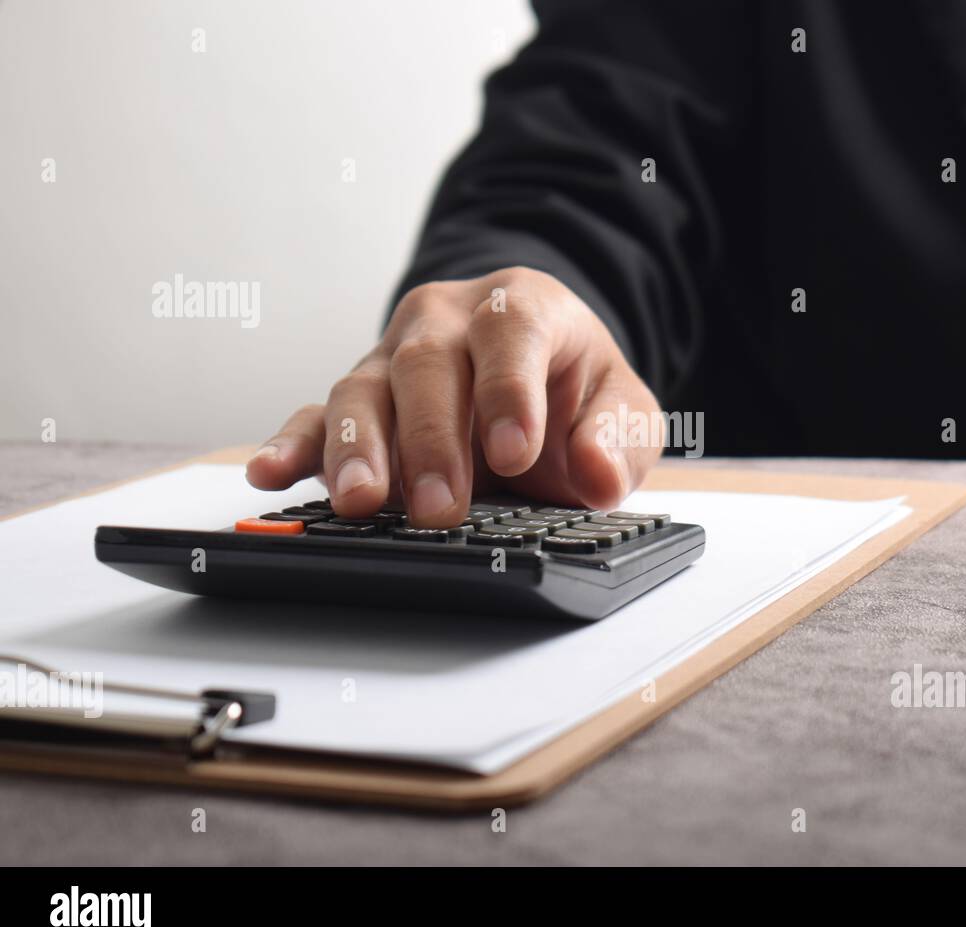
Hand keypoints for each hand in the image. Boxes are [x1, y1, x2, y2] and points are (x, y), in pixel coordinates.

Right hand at [245, 268, 661, 526]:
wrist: (537, 374)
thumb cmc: (576, 388)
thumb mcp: (622, 408)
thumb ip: (618, 436)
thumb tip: (597, 472)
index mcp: (522, 308)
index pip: (511, 335)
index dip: (508, 392)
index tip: (514, 452)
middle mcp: (447, 322)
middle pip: (428, 366)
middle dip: (432, 440)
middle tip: (441, 507)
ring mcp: (394, 358)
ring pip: (363, 389)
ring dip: (358, 447)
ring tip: (361, 502)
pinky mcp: (360, 399)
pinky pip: (313, 415)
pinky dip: (292, 445)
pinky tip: (269, 473)